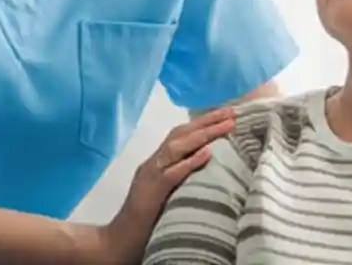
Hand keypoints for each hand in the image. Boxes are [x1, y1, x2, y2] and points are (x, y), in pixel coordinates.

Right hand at [98, 107, 236, 262]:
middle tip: (232, 111)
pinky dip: (189, 162)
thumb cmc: (145, 220)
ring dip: (203, 134)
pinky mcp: (151, 192)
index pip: (180, 135)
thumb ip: (179, 175)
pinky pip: (171, 174)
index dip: (202, 123)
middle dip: (207, 121)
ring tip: (226, 125)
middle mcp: (153, 164)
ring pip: (176, 147)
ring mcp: (150, 176)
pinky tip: (207, 153)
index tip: (226, 114)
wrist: (119, 241)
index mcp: (156, 163)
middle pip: (180, 134)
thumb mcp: (164, 191)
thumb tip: (206, 161)